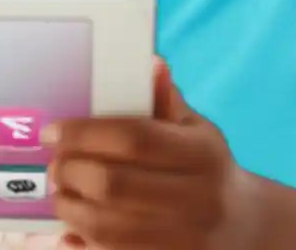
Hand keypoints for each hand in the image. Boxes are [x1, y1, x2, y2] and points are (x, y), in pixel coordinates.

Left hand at [42, 59, 263, 249]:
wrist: (242, 226)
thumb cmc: (206, 167)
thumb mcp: (196, 130)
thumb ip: (166, 100)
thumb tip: (151, 64)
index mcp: (201, 155)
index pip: (135, 139)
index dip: (86, 134)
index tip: (53, 132)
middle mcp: (197, 198)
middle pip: (113, 185)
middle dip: (70, 171)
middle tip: (54, 164)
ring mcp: (183, 238)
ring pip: (107, 226)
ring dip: (70, 207)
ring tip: (59, 191)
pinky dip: (84, 238)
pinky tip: (73, 223)